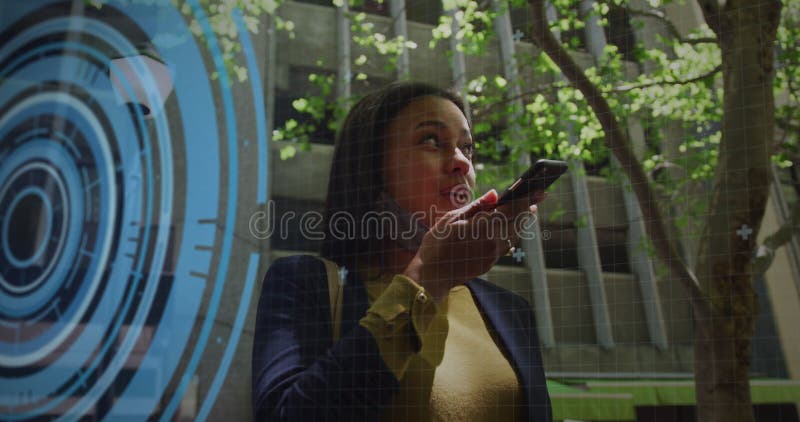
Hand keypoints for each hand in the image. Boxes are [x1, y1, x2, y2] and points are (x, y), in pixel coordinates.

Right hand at [402, 189, 542, 300]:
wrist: (433, 274)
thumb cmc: (437, 243)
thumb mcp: (453, 218)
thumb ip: (477, 206)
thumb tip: (495, 194)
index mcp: (484, 226)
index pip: (513, 209)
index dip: (528, 198)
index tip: (540, 191)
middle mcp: (494, 240)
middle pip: (519, 222)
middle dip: (527, 210)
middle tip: (534, 199)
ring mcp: (494, 253)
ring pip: (515, 234)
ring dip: (521, 222)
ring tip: (524, 211)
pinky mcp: (491, 262)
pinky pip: (507, 245)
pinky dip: (511, 234)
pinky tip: (509, 228)